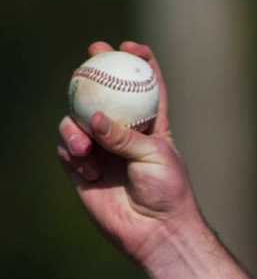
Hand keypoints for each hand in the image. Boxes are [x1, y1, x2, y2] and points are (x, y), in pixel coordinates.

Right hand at [55, 41, 197, 266]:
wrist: (155, 231)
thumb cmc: (167, 192)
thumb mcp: (155, 158)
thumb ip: (126, 136)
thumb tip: (95, 118)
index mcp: (152, 126)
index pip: (147, 87)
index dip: (140, 62)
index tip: (130, 47)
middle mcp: (124, 133)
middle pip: (105, 93)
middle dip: (96, 70)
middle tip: (91, 55)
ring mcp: (101, 148)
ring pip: (77, 119)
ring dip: (75, 126)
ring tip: (84, 146)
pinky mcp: (82, 168)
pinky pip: (67, 148)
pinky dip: (72, 153)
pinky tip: (85, 168)